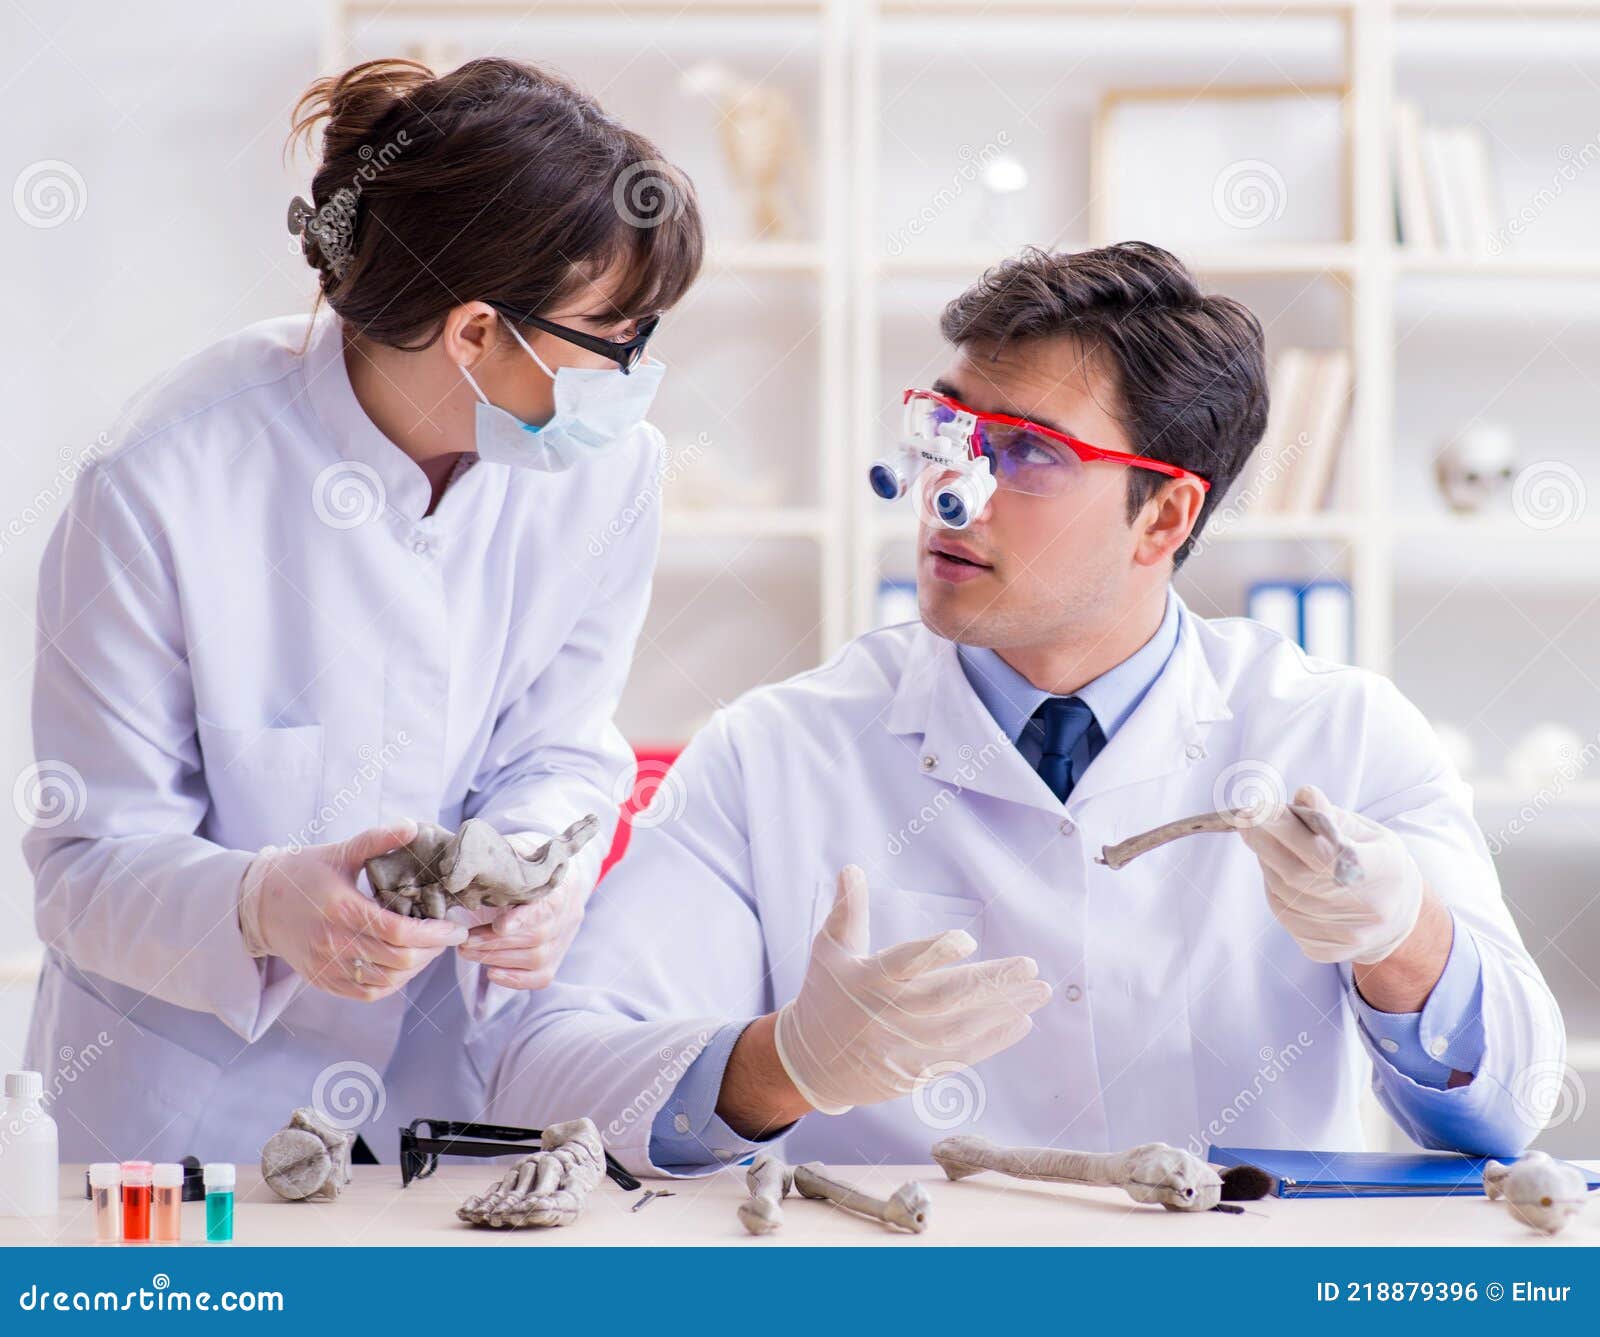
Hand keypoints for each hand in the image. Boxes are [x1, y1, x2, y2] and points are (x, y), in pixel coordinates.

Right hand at [242, 820, 467, 1000]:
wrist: (259, 903)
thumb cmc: (304, 873)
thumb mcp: (341, 852)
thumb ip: (377, 840)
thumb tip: (412, 826)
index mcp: (342, 909)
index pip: (399, 933)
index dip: (434, 933)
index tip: (455, 926)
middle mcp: (334, 943)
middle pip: (398, 960)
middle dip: (433, 950)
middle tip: (448, 935)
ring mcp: (327, 966)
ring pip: (386, 981)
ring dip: (416, 968)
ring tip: (430, 948)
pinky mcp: (323, 980)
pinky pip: (367, 993)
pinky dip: (393, 983)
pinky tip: (405, 965)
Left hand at [456, 833, 588, 988]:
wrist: (552, 872)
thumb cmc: (527, 859)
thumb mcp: (516, 849)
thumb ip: (500, 857)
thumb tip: (469, 863)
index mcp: (562, 885)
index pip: (549, 906)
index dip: (524, 919)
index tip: (499, 926)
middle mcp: (570, 914)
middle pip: (538, 937)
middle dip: (496, 942)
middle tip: (464, 942)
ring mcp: (565, 938)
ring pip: (537, 959)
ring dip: (498, 958)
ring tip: (468, 951)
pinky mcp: (557, 956)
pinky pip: (542, 977)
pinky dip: (516, 980)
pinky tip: (491, 973)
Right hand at [772, 865, 1051, 1115]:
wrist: (811, 1064)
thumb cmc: (826, 996)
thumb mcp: (829, 950)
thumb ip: (847, 911)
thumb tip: (851, 868)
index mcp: (865, 980)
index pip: (902, 964)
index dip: (934, 953)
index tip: (966, 939)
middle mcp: (884, 1015)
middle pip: (942, 1000)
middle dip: (989, 983)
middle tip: (1029, 966)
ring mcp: (900, 1049)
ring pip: (959, 1030)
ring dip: (1002, 1010)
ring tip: (1038, 991)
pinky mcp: (913, 1074)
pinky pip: (959, 1057)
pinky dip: (992, 1040)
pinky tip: (1021, 1021)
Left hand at [1239, 784, 1422, 964]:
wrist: (1396, 916)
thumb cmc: (1376, 861)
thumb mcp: (1366, 831)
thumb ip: (1331, 815)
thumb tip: (1303, 795)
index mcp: (1382, 870)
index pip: (1324, 851)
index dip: (1286, 829)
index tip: (1257, 807)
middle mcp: (1365, 908)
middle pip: (1296, 874)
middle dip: (1263, 841)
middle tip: (1246, 818)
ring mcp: (1343, 934)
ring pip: (1283, 893)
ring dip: (1268, 864)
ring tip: (1271, 845)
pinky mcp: (1323, 950)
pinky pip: (1285, 915)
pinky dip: (1276, 890)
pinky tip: (1284, 876)